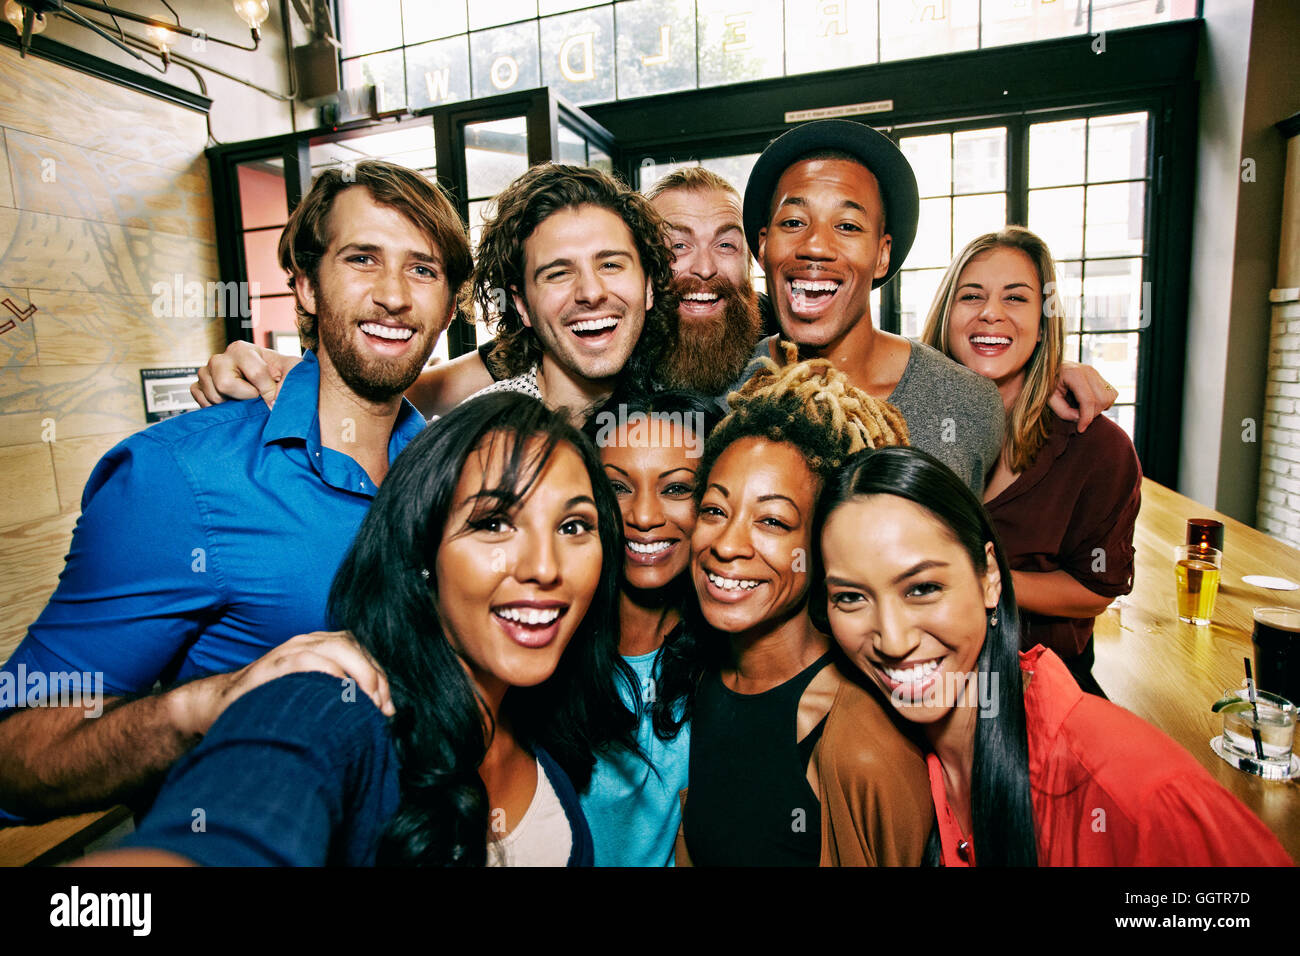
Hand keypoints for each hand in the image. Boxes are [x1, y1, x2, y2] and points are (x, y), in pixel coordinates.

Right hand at [170, 631, 393, 736]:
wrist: (221, 705)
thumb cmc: (271, 704)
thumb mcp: (310, 694)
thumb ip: (340, 696)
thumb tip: (380, 713)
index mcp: (319, 646)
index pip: (361, 651)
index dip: (379, 676)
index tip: (387, 708)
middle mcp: (307, 641)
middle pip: (353, 646)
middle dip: (374, 676)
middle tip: (380, 709)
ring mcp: (290, 649)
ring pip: (337, 647)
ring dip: (359, 674)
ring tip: (367, 703)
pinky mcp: (274, 663)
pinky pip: (308, 660)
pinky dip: (329, 673)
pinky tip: (340, 693)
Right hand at [190, 341, 297, 408]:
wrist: (268, 382)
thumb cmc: (280, 374)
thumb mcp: (292, 370)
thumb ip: (289, 380)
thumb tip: (272, 403)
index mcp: (241, 349)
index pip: (254, 374)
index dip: (267, 390)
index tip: (273, 396)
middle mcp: (220, 358)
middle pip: (225, 384)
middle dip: (245, 397)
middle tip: (255, 396)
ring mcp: (206, 372)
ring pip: (214, 396)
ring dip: (233, 404)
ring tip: (243, 398)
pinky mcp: (198, 387)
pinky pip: (202, 401)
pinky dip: (217, 408)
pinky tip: (231, 402)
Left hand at [1049, 360, 1117, 432]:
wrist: (1047, 370)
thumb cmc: (1046, 384)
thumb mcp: (1048, 398)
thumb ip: (1063, 411)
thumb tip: (1080, 419)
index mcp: (1074, 373)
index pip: (1088, 399)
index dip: (1086, 418)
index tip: (1080, 429)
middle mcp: (1088, 371)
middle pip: (1101, 400)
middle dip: (1091, 414)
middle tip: (1077, 417)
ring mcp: (1095, 372)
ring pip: (1109, 398)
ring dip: (1098, 409)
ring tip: (1082, 410)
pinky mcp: (1099, 377)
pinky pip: (1111, 394)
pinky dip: (1104, 403)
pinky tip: (1090, 404)